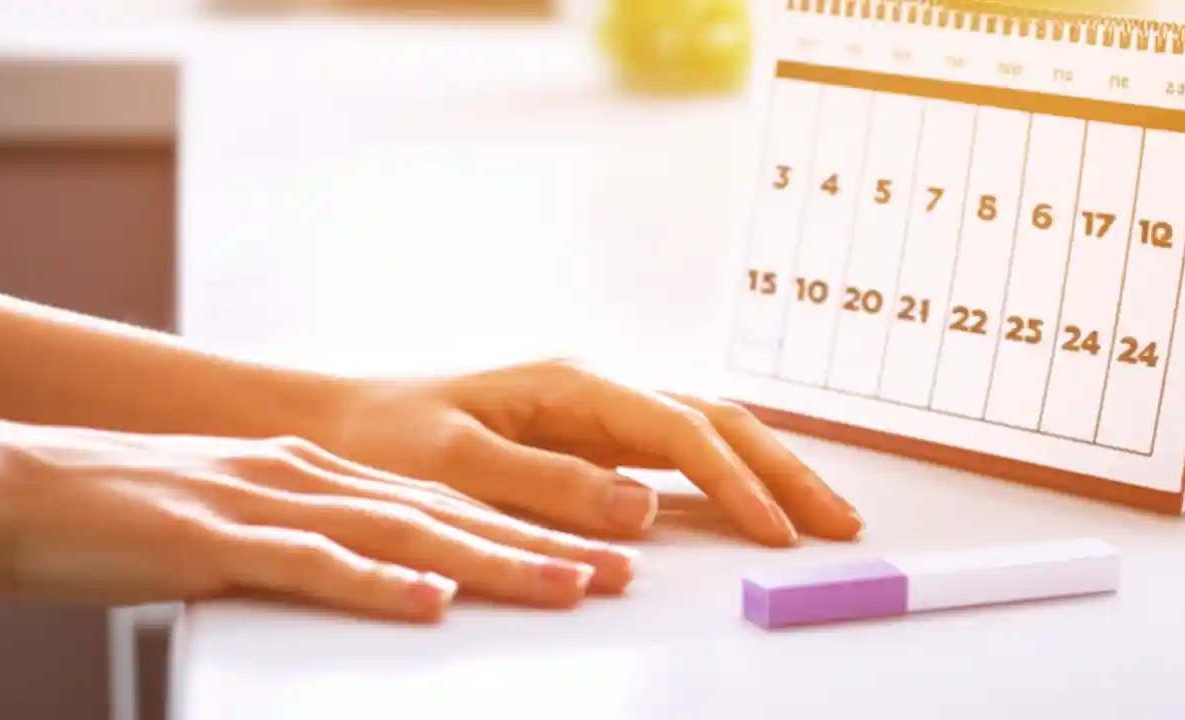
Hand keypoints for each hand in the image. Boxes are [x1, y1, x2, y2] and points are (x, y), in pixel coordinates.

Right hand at [0, 410, 636, 620]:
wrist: (22, 481)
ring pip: (399, 533)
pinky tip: (424, 599)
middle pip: (443, 515)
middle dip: (538, 544)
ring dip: (488, 561)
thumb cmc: (132, 507)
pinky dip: (371, 582)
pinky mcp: (214, 539)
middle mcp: (309, 476)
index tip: (597, 552)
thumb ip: (314, 534)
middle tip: (619, 571)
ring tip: (567, 584)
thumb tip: (388, 571)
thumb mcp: (242, 513)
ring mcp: (265, 503)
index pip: (442, 502)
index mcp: (320, 470)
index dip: (526, 527)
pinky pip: (307, 565)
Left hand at [324, 360, 862, 546]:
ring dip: (765, 468)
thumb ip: (548, 485)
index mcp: (572, 382)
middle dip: (781, 469)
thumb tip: (644, 512)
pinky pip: (675, 450)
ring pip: (705, 430)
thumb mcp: (456, 462)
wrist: (344, 419)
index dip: (734, 480)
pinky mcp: (589, 436)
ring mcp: (596, 410)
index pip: (678, 428)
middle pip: (714, 419)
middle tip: (839, 522)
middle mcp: (595, 388)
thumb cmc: (387, 435)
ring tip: (818, 512)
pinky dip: (724, 475)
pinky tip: (752, 501)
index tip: (775, 531)